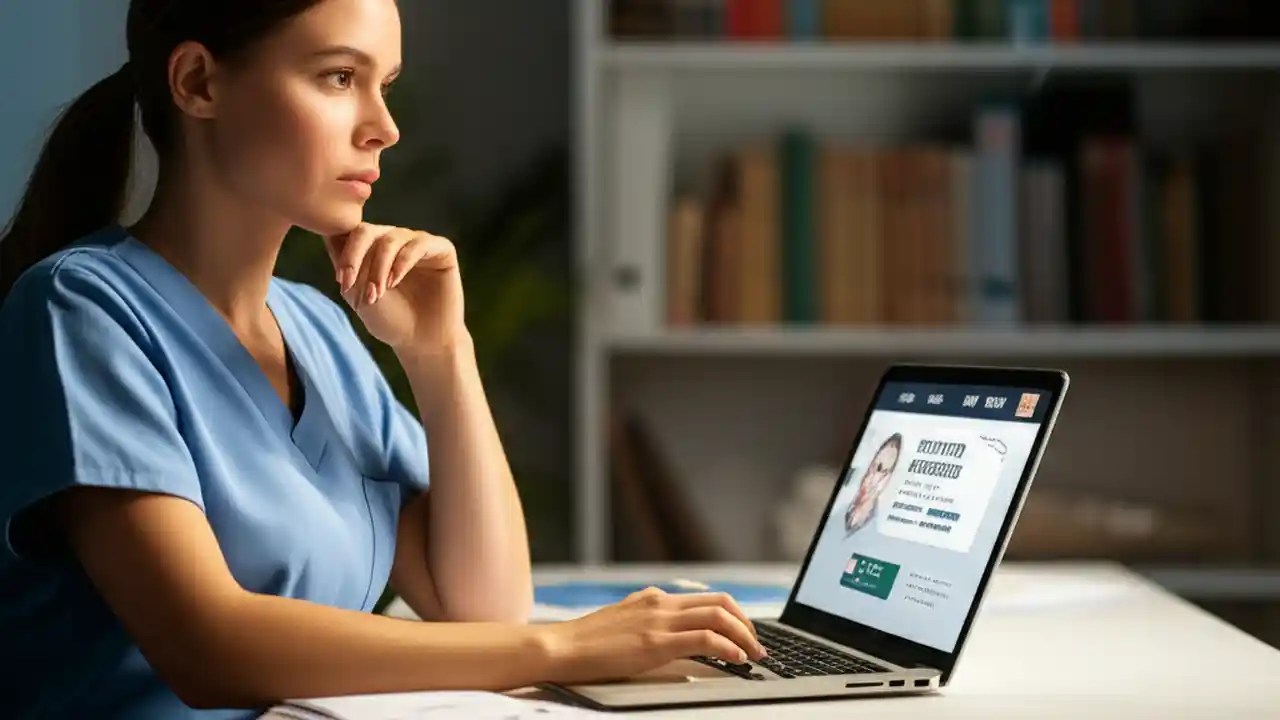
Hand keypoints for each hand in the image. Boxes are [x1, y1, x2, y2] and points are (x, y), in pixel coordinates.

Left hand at [323, 223, 465, 351]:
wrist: (422, 342)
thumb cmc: (390, 320)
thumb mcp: (358, 293)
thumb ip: (345, 263)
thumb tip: (328, 232)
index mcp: (373, 248)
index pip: (350, 233)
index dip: (344, 254)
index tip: (343, 281)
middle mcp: (395, 240)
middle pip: (366, 230)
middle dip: (356, 257)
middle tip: (353, 285)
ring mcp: (417, 243)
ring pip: (390, 239)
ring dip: (379, 267)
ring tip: (378, 293)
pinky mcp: (441, 250)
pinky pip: (418, 244)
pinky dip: (403, 262)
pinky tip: (395, 281)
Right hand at [535, 587, 767, 684]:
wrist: (561, 646)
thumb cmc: (587, 642)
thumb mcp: (623, 622)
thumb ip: (648, 621)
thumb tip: (671, 632)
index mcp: (653, 598)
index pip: (705, 599)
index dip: (732, 615)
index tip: (743, 633)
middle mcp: (660, 602)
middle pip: (720, 602)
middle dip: (746, 623)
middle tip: (757, 644)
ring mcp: (659, 620)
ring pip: (718, 616)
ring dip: (744, 635)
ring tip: (754, 654)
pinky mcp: (656, 642)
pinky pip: (705, 639)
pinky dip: (728, 647)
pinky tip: (736, 659)